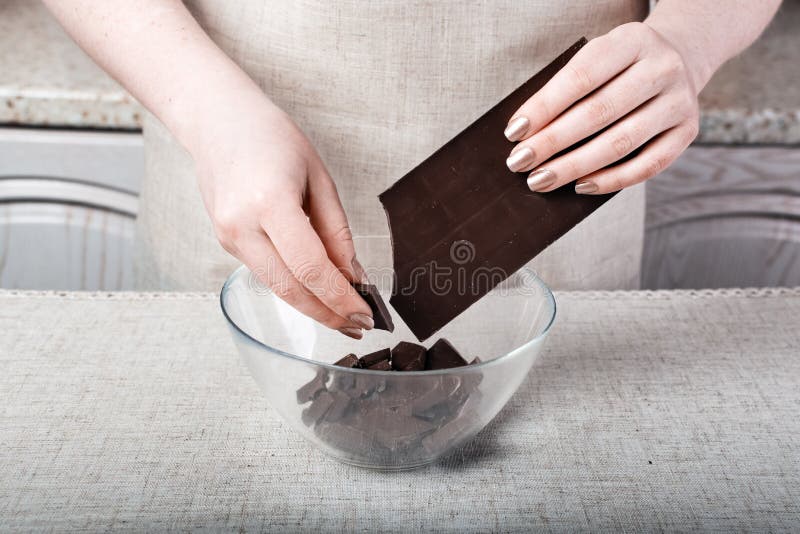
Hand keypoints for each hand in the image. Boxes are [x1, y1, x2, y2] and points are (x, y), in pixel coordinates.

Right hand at [193, 95, 373, 337]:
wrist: (217, 119)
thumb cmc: (271, 137)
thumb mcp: (318, 176)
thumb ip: (336, 230)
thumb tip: (353, 275)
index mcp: (269, 202)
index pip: (311, 268)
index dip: (340, 298)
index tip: (366, 314)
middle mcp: (242, 225)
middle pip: (291, 289)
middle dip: (329, 314)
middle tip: (359, 327)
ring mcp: (228, 236)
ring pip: (277, 288)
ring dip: (313, 307)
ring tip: (344, 316)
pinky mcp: (225, 241)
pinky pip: (266, 273)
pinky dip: (294, 286)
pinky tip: (317, 290)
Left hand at [504, 22, 700, 194]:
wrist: (678, 59)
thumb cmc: (617, 67)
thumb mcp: (595, 59)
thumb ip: (565, 89)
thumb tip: (525, 134)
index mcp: (632, 40)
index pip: (581, 77)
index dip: (544, 107)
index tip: (513, 133)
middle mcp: (662, 67)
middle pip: (599, 112)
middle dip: (552, 142)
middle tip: (519, 163)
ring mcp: (680, 101)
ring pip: (621, 142)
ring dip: (574, 166)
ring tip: (540, 180)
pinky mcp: (687, 131)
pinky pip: (647, 165)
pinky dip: (611, 180)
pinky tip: (580, 186)